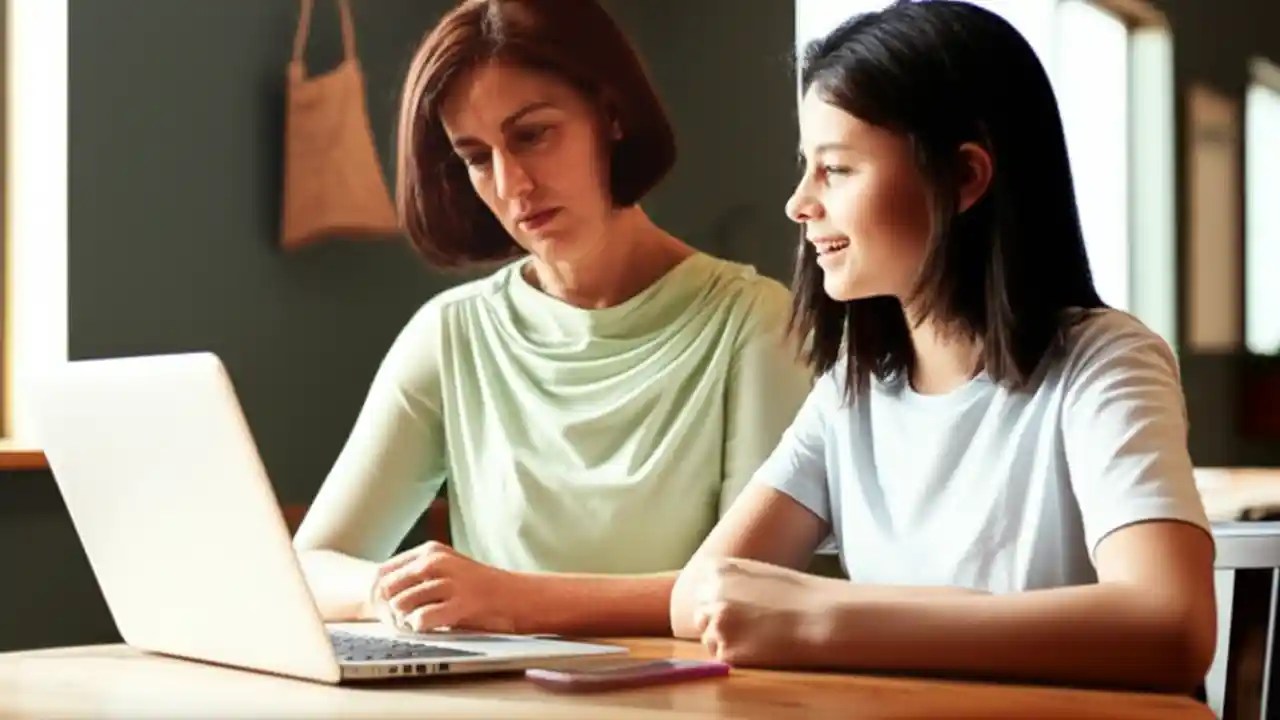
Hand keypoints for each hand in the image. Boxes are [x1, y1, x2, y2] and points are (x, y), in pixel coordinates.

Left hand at [370, 541, 521, 633]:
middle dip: (390, 607)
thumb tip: (381, 588)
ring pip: (402, 604)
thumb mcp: (447, 567)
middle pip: (389, 588)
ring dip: (404, 618)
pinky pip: (421, 619)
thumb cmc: (477, 586)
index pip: (385, 571)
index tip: (385, 605)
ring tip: (416, 622)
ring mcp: (449, 582)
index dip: (380, 592)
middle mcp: (437, 562)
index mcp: (431, 551)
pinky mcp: (460, 604)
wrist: (514, 596)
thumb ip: (418, 572)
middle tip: (401, 618)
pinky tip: (430, 626)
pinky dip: (420, 626)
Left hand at [692, 557, 834, 666]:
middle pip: (701, 616)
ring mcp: (717, 624)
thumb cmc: (795, 594)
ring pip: (709, 638)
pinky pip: (721, 656)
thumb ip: (728, 581)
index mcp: (717, 570)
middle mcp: (711, 594)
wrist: (819, 616)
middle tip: (750, 625)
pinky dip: (737, 656)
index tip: (740, 607)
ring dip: (727, 640)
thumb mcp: (755, 573)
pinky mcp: (726, 651)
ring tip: (758, 635)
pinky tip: (760, 647)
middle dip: (718, 622)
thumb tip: (708, 597)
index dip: (720, 602)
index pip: (702, 592)